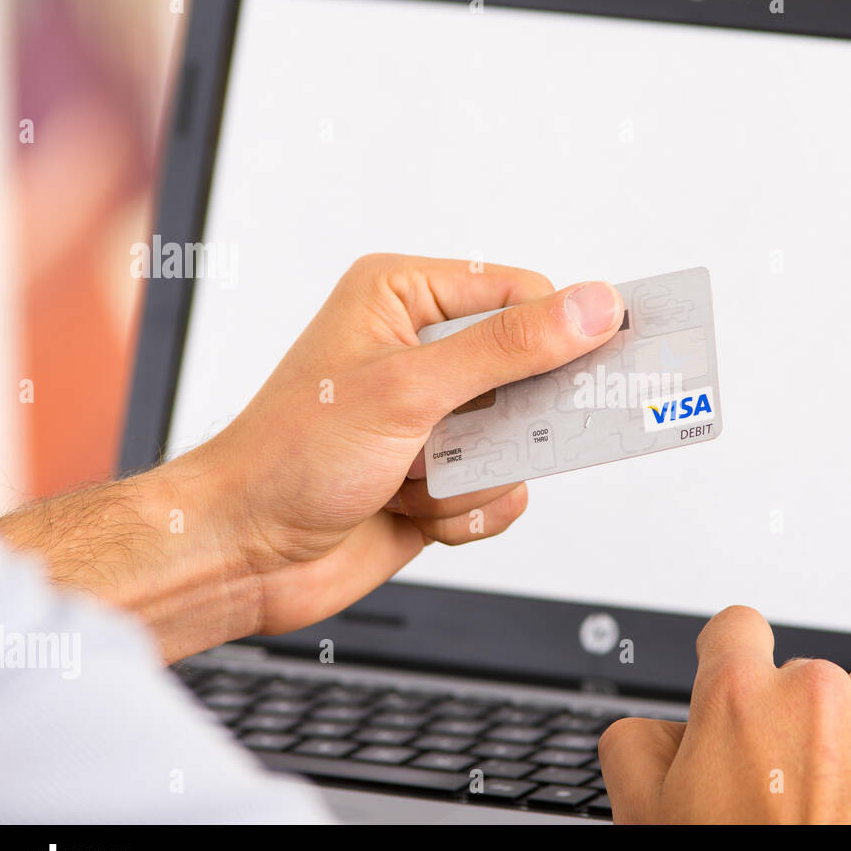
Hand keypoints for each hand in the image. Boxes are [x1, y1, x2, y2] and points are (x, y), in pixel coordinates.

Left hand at [193, 255, 623, 636]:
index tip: (605, 357)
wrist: (244, 555)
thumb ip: (509, 348)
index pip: (520, 294)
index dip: (561, 330)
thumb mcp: (409, 389)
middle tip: (487, 435)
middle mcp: (421, 353)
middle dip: (509, 422)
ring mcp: (434, 419)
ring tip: (413, 477)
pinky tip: (411, 509)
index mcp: (404, 298)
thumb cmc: (288, 458)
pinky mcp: (441, 475)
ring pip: (520, 441)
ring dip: (474, 476)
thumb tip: (589, 308)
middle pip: (531, 372)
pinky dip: (464, 511)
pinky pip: (503, 491)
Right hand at [598, 606, 850, 822]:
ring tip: (847, 796)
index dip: (735, 658)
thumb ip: (637, 748)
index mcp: (739, 696)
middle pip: (806, 674)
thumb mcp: (648, 816)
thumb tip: (652, 728)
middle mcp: (814, 692)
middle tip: (791, 782)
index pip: (736, 628)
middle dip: (799, 718)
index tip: (744, 683)